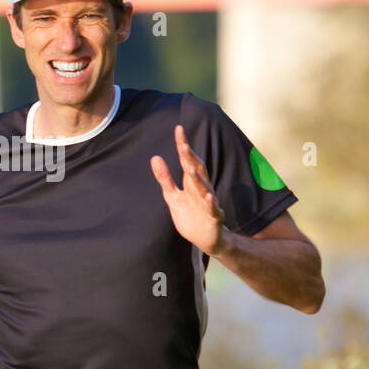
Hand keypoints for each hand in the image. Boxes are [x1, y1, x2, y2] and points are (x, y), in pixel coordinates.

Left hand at [150, 124, 225, 254]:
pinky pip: (212, 208)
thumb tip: (155, 157)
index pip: (186, 160)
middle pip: (196, 170)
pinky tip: (208, 195)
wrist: (206, 239)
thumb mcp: (172, 196)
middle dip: (190, 158)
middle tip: (183, 145)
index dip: (182, 145)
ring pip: (204, 188)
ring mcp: (208, 202)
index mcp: (191, 182)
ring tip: (190, 168)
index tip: (178, 129)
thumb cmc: (189, 214)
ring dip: (198, 179)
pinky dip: (210, 202)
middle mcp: (201, 189)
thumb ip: (164, 178)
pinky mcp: (214, 217)